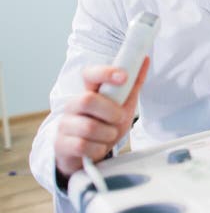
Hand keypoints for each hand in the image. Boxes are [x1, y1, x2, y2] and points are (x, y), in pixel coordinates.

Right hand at [54, 57, 149, 177]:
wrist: (87, 153)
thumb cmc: (106, 124)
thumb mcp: (123, 105)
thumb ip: (133, 85)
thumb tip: (145, 59)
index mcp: (89, 91)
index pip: (89, 74)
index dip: (105, 73)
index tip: (123, 77)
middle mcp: (73, 104)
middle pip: (87, 100)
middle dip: (110, 112)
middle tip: (118, 118)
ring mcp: (65, 124)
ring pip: (88, 127)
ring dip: (107, 134)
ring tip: (108, 135)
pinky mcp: (61, 144)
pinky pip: (83, 146)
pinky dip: (98, 149)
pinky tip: (97, 147)